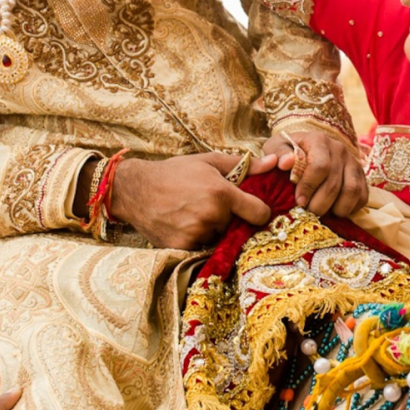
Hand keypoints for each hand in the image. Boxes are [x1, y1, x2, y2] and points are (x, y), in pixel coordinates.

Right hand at [108, 153, 276, 249]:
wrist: (135, 190)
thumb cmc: (174, 172)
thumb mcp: (209, 161)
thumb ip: (244, 165)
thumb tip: (274, 164)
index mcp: (222, 193)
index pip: (259, 213)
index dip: (259, 212)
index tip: (252, 210)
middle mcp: (211, 215)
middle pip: (235, 226)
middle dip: (228, 219)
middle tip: (208, 206)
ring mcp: (196, 233)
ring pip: (218, 238)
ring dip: (212, 230)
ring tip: (193, 214)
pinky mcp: (182, 247)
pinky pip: (201, 247)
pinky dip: (196, 239)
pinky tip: (183, 224)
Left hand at [264, 132, 367, 217]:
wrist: (308, 147)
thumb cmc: (289, 151)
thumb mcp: (277, 147)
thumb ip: (278, 153)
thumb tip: (285, 163)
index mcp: (319, 140)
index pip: (320, 167)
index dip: (309, 187)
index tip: (299, 201)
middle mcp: (339, 149)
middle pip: (335, 184)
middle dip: (319, 204)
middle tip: (308, 213)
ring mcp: (353, 162)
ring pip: (352, 191)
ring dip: (337, 208)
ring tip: (322, 213)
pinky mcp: (361, 175)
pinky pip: (362, 196)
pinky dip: (350, 208)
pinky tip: (335, 211)